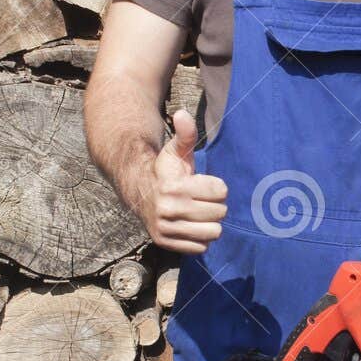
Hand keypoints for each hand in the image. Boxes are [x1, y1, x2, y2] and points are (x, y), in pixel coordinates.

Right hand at [138, 108, 228, 252]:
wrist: (140, 192)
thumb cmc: (166, 170)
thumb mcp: (176, 150)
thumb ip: (185, 133)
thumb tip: (182, 113)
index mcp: (174, 187)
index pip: (220, 191)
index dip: (216, 186)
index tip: (203, 183)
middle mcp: (168, 210)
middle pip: (220, 213)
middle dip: (215, 205)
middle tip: (201, 200)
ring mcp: (166, 229)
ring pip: (213, 232)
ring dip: (210, 223)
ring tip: (198, 213)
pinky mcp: (165, 243)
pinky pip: (201, 247)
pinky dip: (200, 238)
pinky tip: (190, 225)